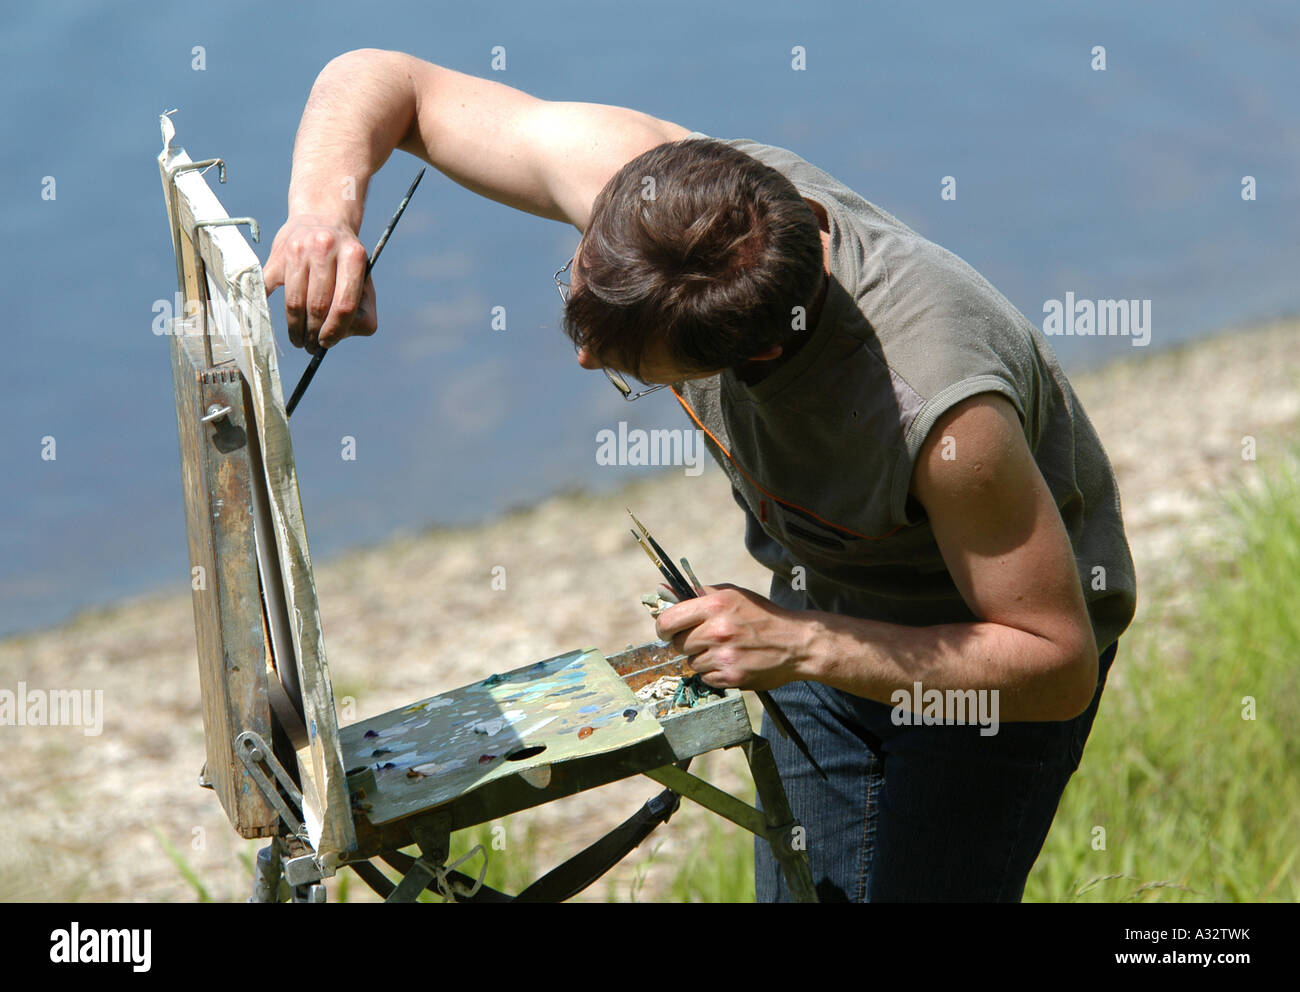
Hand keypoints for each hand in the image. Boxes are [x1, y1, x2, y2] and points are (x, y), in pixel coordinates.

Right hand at [263, 215, 377, 353]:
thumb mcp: (363, 275)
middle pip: (318, 306)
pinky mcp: (277, 255)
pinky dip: (268, 310)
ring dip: (296, 329)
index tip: (327, 344)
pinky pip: (269, 291)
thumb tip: (336, 336)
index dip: (335, 331)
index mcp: (354, 256)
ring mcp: (298, 250)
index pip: (344, 305)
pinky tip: (276, 323)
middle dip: (314, 334)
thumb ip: (361, 306)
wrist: (321, 217)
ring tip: (299, 340)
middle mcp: (325, 249)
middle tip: (311, 347)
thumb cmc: (344, 258)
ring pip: (295, 303)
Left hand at [653, 583, 810, 690]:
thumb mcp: (733, 594)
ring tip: (724, 650)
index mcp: (715, 605)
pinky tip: (731, 662)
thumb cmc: (762, 615)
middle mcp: (717, 630)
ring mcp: (724, 656)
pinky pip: (705, 678)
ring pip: (691, 663)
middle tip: (704, 639)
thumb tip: (663, 590)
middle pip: (677, 644)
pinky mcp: (731, 677)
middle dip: (686, 643)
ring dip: (702, 658)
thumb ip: (699, 593)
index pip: (668, 621)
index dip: (663, 628)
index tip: (667, 631)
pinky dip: (714, 672)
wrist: (796, 643)